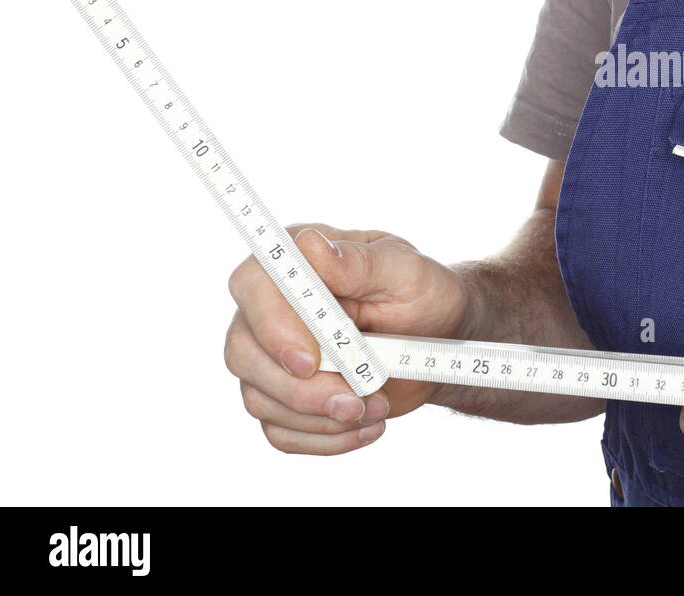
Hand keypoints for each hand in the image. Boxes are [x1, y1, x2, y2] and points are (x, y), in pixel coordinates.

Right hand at [224, 224, 471, 454]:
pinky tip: (367, 426)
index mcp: (296, 262)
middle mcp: (271, 309)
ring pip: (260, 399)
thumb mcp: (407, 272)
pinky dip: (326, 438)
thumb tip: (311, 244)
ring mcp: (271, 357)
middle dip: (300, 388)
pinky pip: (281, 432)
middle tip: (357, 400)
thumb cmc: (423, 295)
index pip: (252, 284)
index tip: (310, 360)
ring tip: (379, 408)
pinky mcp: (284, 399)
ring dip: (321, 416)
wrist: (440, 340)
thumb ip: (361, 262)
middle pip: (243, 352)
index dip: (271, 325)